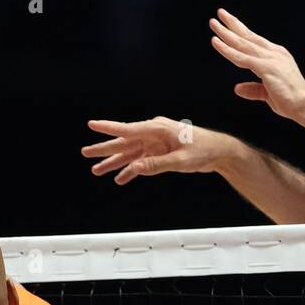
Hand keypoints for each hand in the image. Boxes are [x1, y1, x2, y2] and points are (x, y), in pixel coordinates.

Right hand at [82, 117, 236, 184]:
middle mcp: (153, 134)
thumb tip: (135, 169)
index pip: (128, 130)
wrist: (218, 152)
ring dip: (115, 163)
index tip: (92, 125)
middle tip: (86, 153)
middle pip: (124, 143)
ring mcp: (156, 143)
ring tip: (97, 170)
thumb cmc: (203, 150)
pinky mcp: (160, 153)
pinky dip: (131, 170)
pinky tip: (120, 179)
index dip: (109, 129)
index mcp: (157, 129)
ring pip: (130, 154)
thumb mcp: (180, 161)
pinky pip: (141, 162)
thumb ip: (156, 165)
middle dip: (105, 149)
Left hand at [209, 8, 304, 120]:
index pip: (254, 40)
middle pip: (248, 36)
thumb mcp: (267, 93)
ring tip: (213, 23)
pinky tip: (216, 43)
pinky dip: (228, 50)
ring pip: (243, 44)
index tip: (229, 22)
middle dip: (232, 24)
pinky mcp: (266, 68)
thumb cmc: (290, 101)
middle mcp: (273, 53)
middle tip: (219, 14)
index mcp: (276, 55)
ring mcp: (270, 59)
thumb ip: (252, 89)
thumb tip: (237, 88)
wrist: (304, 105)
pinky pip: (242, 58)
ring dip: (226, 33)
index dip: (241, 31)